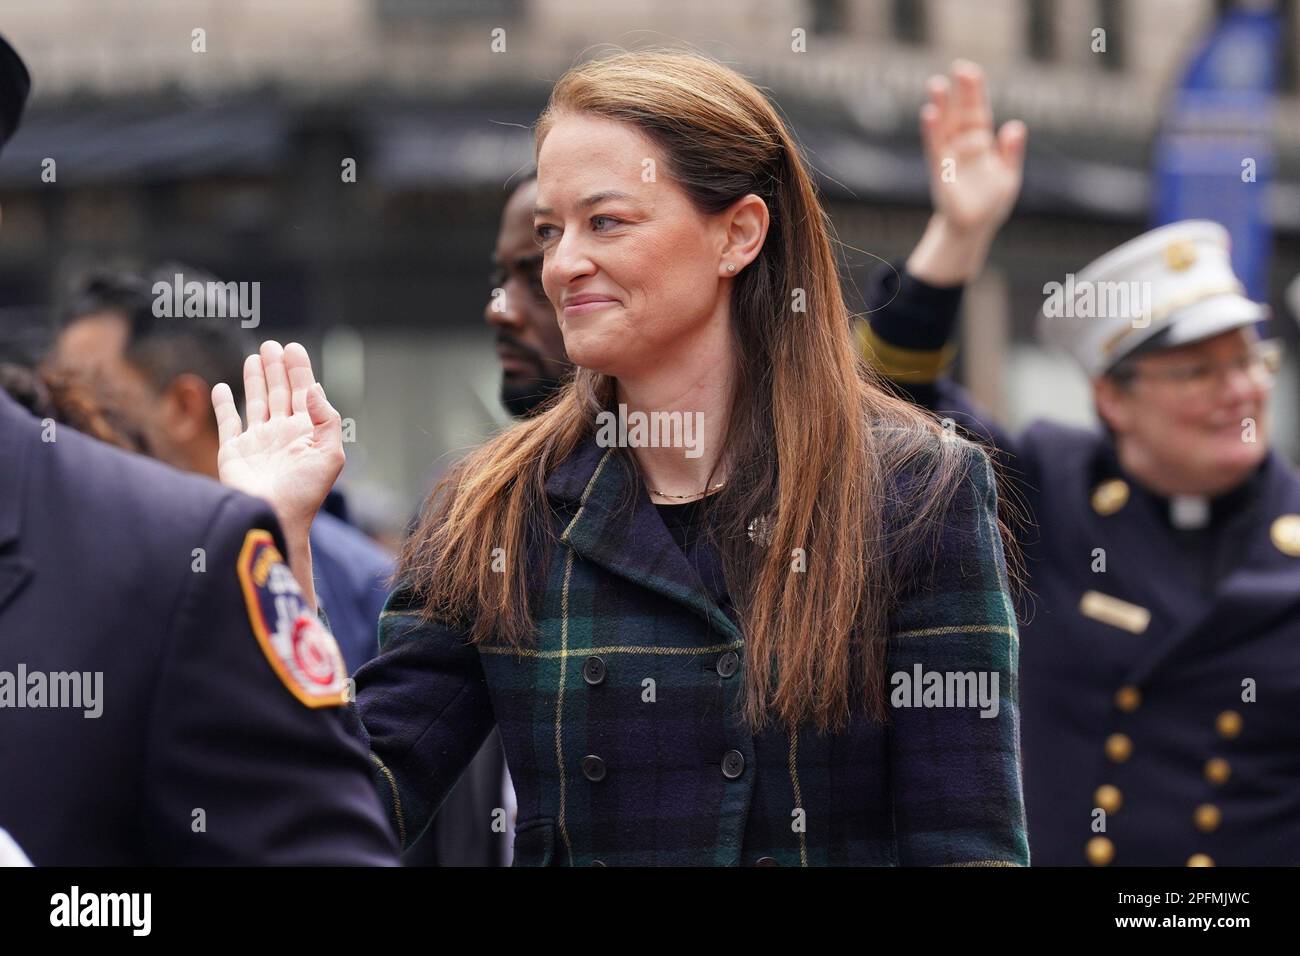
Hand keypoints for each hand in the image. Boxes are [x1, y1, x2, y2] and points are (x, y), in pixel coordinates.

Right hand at [211, 341, 343, 532]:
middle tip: (272, 345)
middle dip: (277, 369)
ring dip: (255, 380)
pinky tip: (222, 388)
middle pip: (279, 393)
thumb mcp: (330, 455)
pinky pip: (228, 422)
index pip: (303, 394)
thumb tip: (314, 389)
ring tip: (255, 356)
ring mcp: (257, 442)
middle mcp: (282, 434)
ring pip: (256, 402)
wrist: (274, 517)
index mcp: (306, 433)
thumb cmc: (305, 492)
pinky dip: (223, 405)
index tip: (293, 347)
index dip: (299, 370)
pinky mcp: (233, 451)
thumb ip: (326, 420)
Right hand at [920, 60, 1025, 237]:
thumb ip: (1011, 153)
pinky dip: (932, 130)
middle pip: (961, 113)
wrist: (973, 228)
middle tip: (960, 68)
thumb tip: (1015, 127)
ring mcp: (949, 156)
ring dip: (940, 106)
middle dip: (961, 92)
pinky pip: (935, 147)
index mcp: (981, 142)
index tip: (970, 72)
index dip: (974, 92)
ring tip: (936, 84)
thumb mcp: (1008, 177)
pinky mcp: (940, 171)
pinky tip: (930, 113)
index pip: (977, 112)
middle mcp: (961, 144)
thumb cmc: (990, 201)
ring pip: (944, 126)